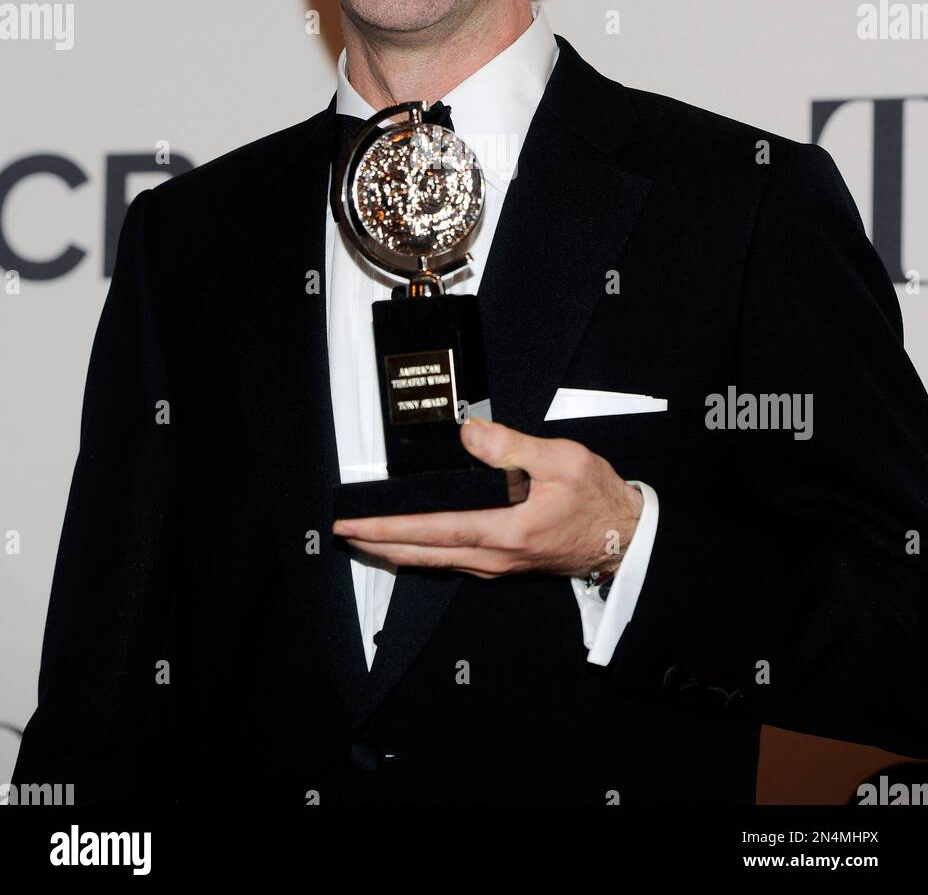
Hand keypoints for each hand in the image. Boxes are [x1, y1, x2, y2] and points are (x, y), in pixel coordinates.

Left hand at [331, 416, 643, 579]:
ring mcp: (497, 564)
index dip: (386, 526)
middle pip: (421, 553)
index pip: (430, 528)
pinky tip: (412, 542)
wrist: (624, 537)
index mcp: (504, 529)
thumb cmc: (596, 498)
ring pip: (433, 560)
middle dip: (377, 543)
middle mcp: (494, 555)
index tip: (353, 523)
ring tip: (366, 536)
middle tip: (344, 533)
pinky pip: (451, 559)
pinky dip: (422, 551)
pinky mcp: (502, 563)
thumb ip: (511, 447)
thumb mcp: (561, 459)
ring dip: (396, 549)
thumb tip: (470, 434)